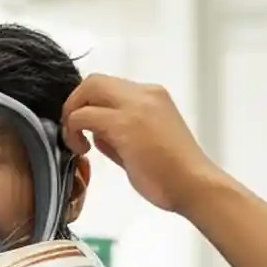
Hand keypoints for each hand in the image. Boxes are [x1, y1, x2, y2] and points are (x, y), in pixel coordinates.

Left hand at [61, 74, 224, 214]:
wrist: (194, 185)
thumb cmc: (173, 174)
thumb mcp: (143, 144)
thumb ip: (118, 134)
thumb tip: (96, 133)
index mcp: (153, 97)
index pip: (108, 87)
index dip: (89, 105)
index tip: (85, 129)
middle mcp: (145, 94)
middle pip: (94, 81)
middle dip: (74, 103)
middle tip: (73, 131)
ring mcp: (136, 106)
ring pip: (88, 89)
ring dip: (72, 115)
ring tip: (78, 143)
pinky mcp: (125, 124)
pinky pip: (83, 115)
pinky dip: (73, 129)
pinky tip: (83, 150)